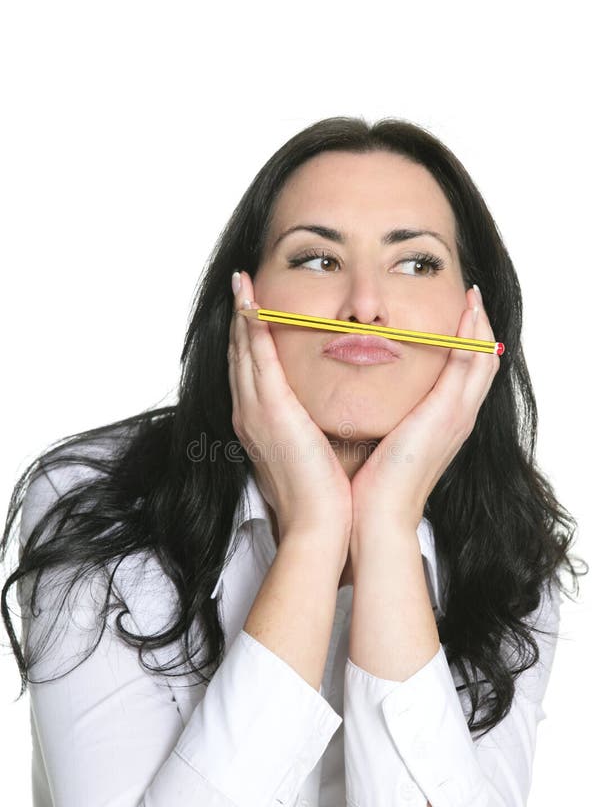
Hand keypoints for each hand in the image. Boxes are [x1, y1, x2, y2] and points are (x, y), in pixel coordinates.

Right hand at [228, 271, 352, 540]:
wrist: (318, 524)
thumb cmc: (323, 495)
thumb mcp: (314, 453)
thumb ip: (314, 429)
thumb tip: (329, 415)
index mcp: (260, 424)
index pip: (251, 371)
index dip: (248, 339)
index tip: (254, 311)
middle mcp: (249, 413)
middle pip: (239, 354)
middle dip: (239, 318)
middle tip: (242, 284)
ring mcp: (254, 410)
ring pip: (242, 348)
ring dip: (241, 312)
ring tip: (242, 281)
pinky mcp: (269, 409)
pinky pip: (256, 355)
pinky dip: (250, 325)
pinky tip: (251, 300)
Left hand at [350, 286, 500, 533]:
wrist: (375, 516)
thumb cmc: (371, 486)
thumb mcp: (382, 443)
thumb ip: (383, 420)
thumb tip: (368, 403)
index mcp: (444, 425)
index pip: (465, 376)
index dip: (467, 345)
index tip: (459, 318)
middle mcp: (459, 418)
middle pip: (483, 363)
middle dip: (481, 329)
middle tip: (472, 298)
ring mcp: (457, 416)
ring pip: (482, 359)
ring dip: (480, 324)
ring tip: (473, 297)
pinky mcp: (447, 413)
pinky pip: (467, 363)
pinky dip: (470, 334)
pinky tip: (465, 310)